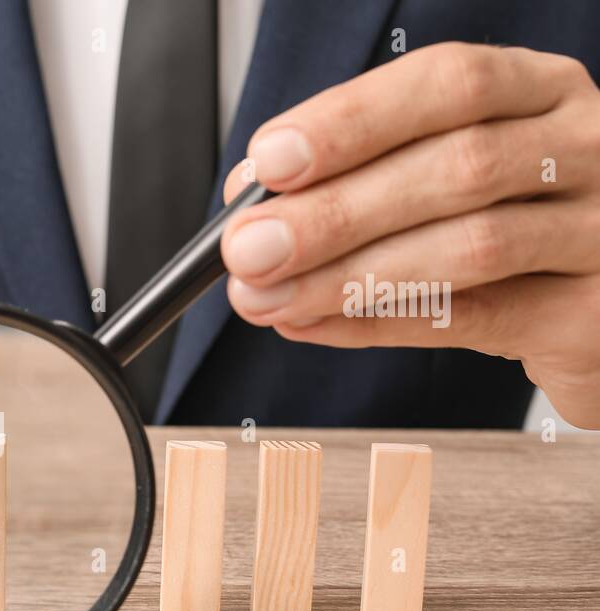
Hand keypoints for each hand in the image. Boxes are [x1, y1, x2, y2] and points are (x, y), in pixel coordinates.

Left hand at [220, 42, 599, 428]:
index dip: (353, 121)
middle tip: (249, 250)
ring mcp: (599, 231)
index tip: (270, 161)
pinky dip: (377, 325)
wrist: (595, 302)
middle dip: (333, 213)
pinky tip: (313, 324)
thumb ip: (357, 172)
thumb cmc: (508, 220)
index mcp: (540, 91)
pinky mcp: (589, 315)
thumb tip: (252, 194)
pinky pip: (473, 320)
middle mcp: (586, 147)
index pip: (448, 82)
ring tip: (268, 297)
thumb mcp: (440, 173)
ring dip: (347, 277)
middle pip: (456, 167)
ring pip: (470, 248)